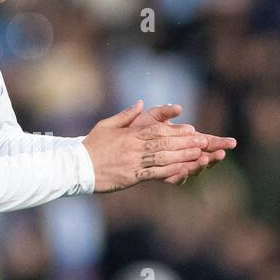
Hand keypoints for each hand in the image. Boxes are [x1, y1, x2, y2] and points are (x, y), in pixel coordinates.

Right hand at [82, 100, 213, 192]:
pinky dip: (171, 172)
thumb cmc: (90, 147)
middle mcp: (134, 147)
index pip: (157, 130)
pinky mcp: (131, 176)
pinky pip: (155, 174)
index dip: (176, 130)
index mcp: (129, 134)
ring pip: (163, 158)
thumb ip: (125, 115)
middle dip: (185, 142)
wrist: (76, 167)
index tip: (191, 129)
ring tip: (200, 154)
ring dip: (183, 156)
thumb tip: (139, 103)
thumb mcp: (106, 125)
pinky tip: (184, 171)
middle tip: (204, 141)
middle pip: (164, 143)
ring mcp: (134, 162)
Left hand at [130, 102, 235, 183]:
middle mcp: (181, 154)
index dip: (219, 143)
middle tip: (223, 153)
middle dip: (214, 156)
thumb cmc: (137, 128)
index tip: (232, 142)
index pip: (206, 142)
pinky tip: (187, 169)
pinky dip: (182, 174)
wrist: (119, 143)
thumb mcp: (151, 117)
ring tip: (206, 159)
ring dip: (200, 165)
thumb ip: (164, 111)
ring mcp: (172, 166)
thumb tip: (178, 107)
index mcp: (183, 140)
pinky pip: (175, 178)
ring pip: (192, 169)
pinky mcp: (161, 175)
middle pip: (203, 157)